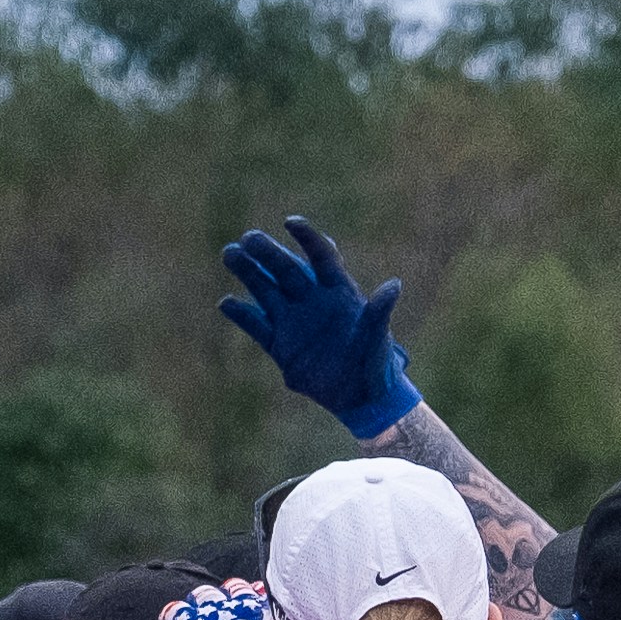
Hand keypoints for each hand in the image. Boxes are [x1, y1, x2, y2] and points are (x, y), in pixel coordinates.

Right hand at [215, 216, 417, 438]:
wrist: (360, 397)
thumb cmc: (375, 363)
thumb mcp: (378, 337)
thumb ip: (379, 312)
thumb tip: (394, 286)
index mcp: (338, 291)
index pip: (321, 256)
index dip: (307, 238)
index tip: (290, 222)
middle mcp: (312, 300)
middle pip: (286, 269)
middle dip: (268, 253)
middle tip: (248, 239)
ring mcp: (293, 321)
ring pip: (266, 290)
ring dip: (249, 273)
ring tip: (230, 254)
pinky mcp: (280, 346)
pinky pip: (257, 327)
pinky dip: (242, 315)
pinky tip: (226, 303)